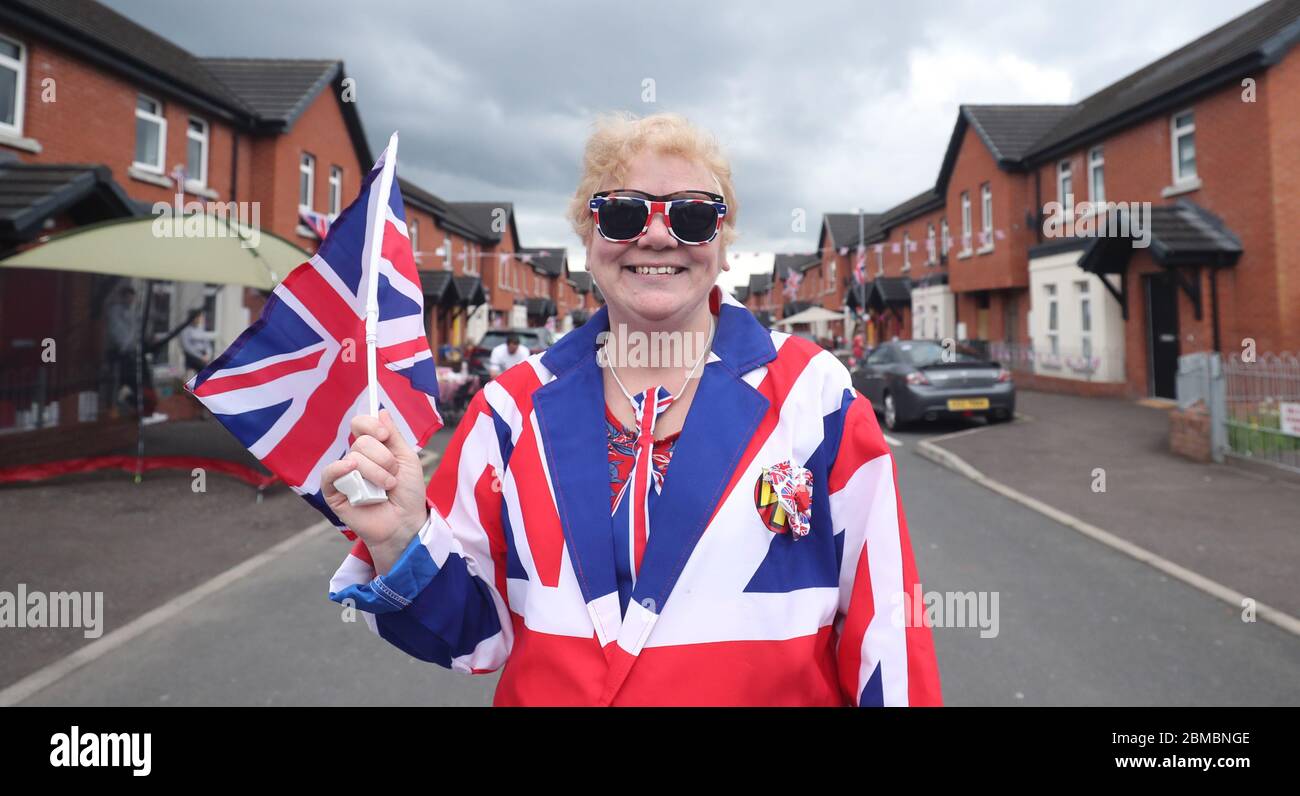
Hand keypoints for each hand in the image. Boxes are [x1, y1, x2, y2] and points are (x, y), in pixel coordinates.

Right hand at [322, 410, 427, 559]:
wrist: (406, 522)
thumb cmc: (408, 493)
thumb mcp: (407, 459)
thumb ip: (394, 436)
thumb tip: (381, 411)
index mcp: (373, 449)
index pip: (360, 425)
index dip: (371, 426)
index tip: (385, 436)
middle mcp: (356, 459)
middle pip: (361, 442)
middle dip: (383, 458)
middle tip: (393, 476)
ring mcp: (344, 475)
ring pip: (354, 457)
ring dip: (376, 473)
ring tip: (385, 489)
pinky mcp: (334, 492)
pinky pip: (330, 473)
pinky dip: (340, 469)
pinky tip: (352, 471)